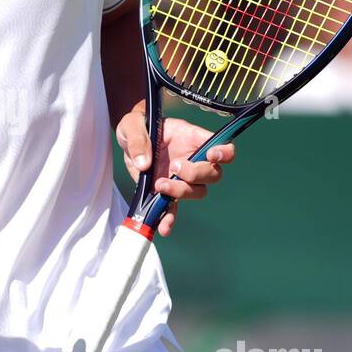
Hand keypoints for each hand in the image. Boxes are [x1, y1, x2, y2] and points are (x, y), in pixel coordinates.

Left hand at [116, 105, 234, 236]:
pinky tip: (163, 227)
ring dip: (181, 192)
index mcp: (192, 138)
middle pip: (213, 174)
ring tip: (159, 184)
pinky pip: (174, 208)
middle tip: (174, 167)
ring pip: (197, 191)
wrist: (127, 141)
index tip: (212, 154)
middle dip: (196, 174)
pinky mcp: (168, 192)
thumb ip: (138, 139)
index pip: (222, 146)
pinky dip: (170, 219)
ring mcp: (182, 178)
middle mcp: (193, 159)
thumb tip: (144, 164)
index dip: (224, 152)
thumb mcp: (132, 124)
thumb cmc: (137, 125)